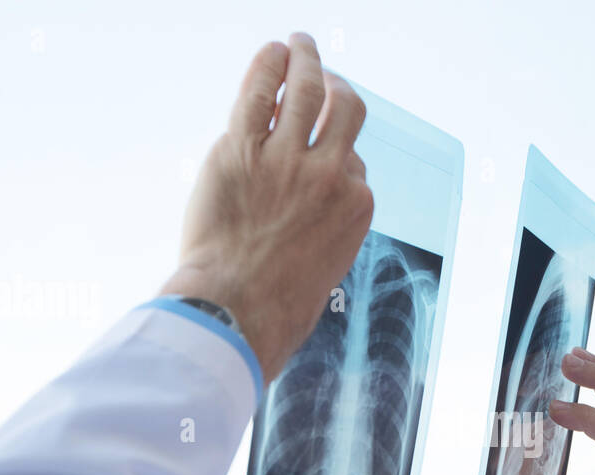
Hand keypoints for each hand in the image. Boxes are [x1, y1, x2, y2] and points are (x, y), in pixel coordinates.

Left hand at [160, 34, 373, 382]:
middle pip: (346, 110)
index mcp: (356, 206)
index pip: (353, 161)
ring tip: (300, 45)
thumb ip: (329, 226)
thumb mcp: (327, 266)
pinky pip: (260, 92)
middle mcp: (331, 175)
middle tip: (324, 71)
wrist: (238, 309)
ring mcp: (288, 158)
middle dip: (337, 85)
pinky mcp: (243, 148)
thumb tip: (317, 209)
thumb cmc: (277, 304)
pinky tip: (272, 54)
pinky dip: (268, 66)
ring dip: (307, 59)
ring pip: (308, 89)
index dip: (334, 153)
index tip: (318, 151)